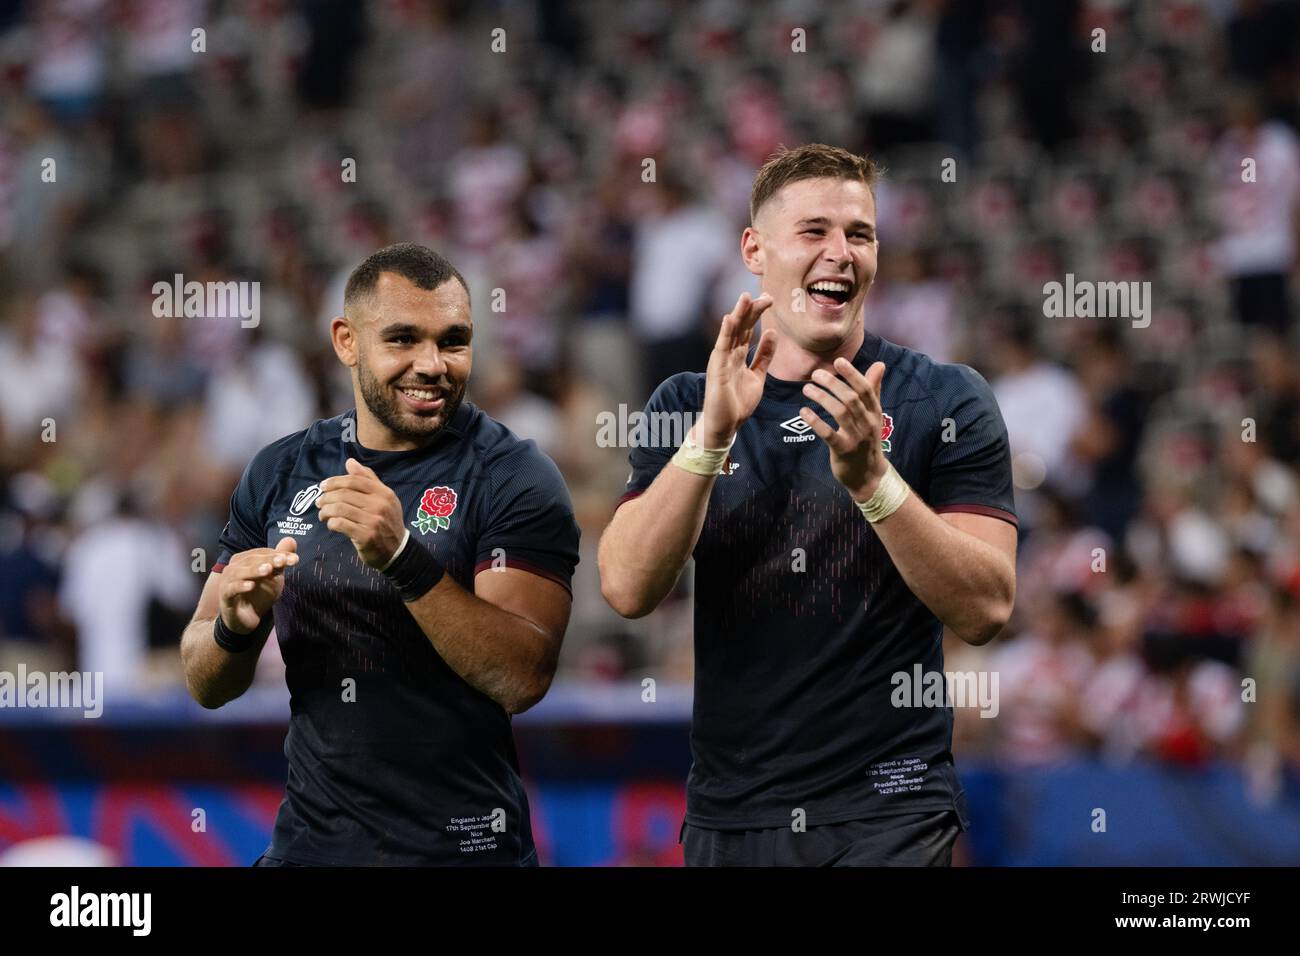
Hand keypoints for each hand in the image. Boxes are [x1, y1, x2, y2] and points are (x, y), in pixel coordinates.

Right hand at [219, 537, 298, 632]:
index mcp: (245, 559)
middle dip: (269, 560)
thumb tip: (291, 539)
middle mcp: (234, 567)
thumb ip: (280, 559)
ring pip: (240, 573)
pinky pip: (231, 589)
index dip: (279, 554)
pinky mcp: (225, 597)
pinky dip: (240, 586)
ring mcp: (227, 581)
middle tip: (283, 560)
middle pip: (252, 560)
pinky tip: (250, 586)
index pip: (263, 553)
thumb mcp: (273, 576)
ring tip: (268, 569)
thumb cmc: (258, 593)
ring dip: (255, 570)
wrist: (245, 618)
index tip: (295, 559)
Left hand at [317, 458, 406, 568]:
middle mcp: (380, 505)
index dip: (335, 481)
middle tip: (319, 502)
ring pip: (340, 509)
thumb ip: (368, 479)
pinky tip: (331, 524)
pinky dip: (331, 523)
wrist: (397, 550)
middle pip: (344, 494)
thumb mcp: (384, 498)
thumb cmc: (387, 522)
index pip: (355, 480)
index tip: (323, 486)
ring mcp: (373, 521)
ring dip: (326, 511)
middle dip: (326, 497)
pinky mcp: (366, 536)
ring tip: (322, 514)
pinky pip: (340, 524)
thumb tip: (350, 462)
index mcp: (384, 493)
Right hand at [697, 291, 777, 445]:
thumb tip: (773, 332)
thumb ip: (764, 355)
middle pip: (741, 326)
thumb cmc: (738, 403)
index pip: (748, 329)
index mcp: (737, 355)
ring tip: (746, 297)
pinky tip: (730, 318)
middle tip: (766, 295)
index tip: (769, 299)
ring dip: (738, 314)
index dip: (757, 313)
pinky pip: (722, 348)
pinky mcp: (717, 370)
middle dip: (752, 310)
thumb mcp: (758, 376)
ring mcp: (721, 360)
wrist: (726, 426)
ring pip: (730, 333)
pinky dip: (725, 333)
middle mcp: (728, 354)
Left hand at [799, 358, 889, 502]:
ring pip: (839, 412)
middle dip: (832, 383)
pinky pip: (828, 433)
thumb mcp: (874, 415)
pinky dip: (815, 421)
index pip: (865, 389)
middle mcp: (868, 423)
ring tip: (807, 389)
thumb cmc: (867, 440)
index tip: (838, 361)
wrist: (868, 475)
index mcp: (875, 412)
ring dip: (821, 398)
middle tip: (815, 374)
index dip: (852, 374)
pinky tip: (803, 411)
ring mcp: (856, 438)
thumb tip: (880, 364)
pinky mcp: (843, 451)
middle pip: (851, 398)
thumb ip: (874, 389)